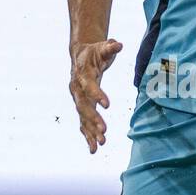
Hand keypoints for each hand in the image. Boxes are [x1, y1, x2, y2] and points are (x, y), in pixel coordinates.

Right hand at [69, 38, 121, 152]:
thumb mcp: (103, 47)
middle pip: (83, 106)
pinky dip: (88, 136)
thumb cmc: (94, 52)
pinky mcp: (81, 107)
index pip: (89, 86)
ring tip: (101, 144)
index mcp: (82, 75)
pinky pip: (83, 123)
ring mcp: (78, 100)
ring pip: (82, 117)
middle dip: (93, 119)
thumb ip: (110, 47)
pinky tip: (94, 149)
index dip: (97, 94)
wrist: (80, 56)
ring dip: (91, 131)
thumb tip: (118, 44)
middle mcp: (77, 89)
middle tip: (104, 131)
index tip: (107, 105)